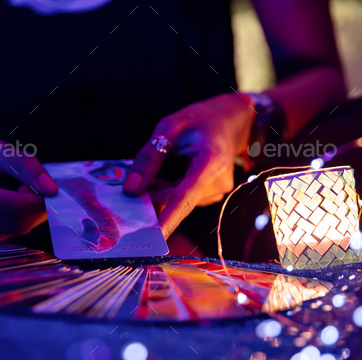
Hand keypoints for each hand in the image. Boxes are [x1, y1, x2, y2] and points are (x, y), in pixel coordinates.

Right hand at [0, 138, 57, 239]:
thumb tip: (51, 189)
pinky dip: (20, 219)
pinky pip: (9, 234)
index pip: (9, 205)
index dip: (37, 199)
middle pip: (15, 222)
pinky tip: (15, 204)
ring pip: (15, 231)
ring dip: (30, 213)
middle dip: (36, 206)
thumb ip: (24, 164)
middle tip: (38, 187)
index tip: (50, 188)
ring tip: (23, 192)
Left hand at [123, 93, 253, 238]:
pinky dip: (170, 190)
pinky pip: (184, 200)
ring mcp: (217, 192)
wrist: (230, 121)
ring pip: (177, 202)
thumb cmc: (200, 120)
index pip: (185, 198)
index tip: (153, 237)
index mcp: (210, 162)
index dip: (168, 219)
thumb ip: (150, 157)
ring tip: (161, 165)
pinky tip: (172, 173)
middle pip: (174, 200)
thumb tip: (131, 189)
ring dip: (160, 189)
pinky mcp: (213, 196)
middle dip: (151, 193)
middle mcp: (218, 183)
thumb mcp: (170, 127)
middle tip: (136, 177)